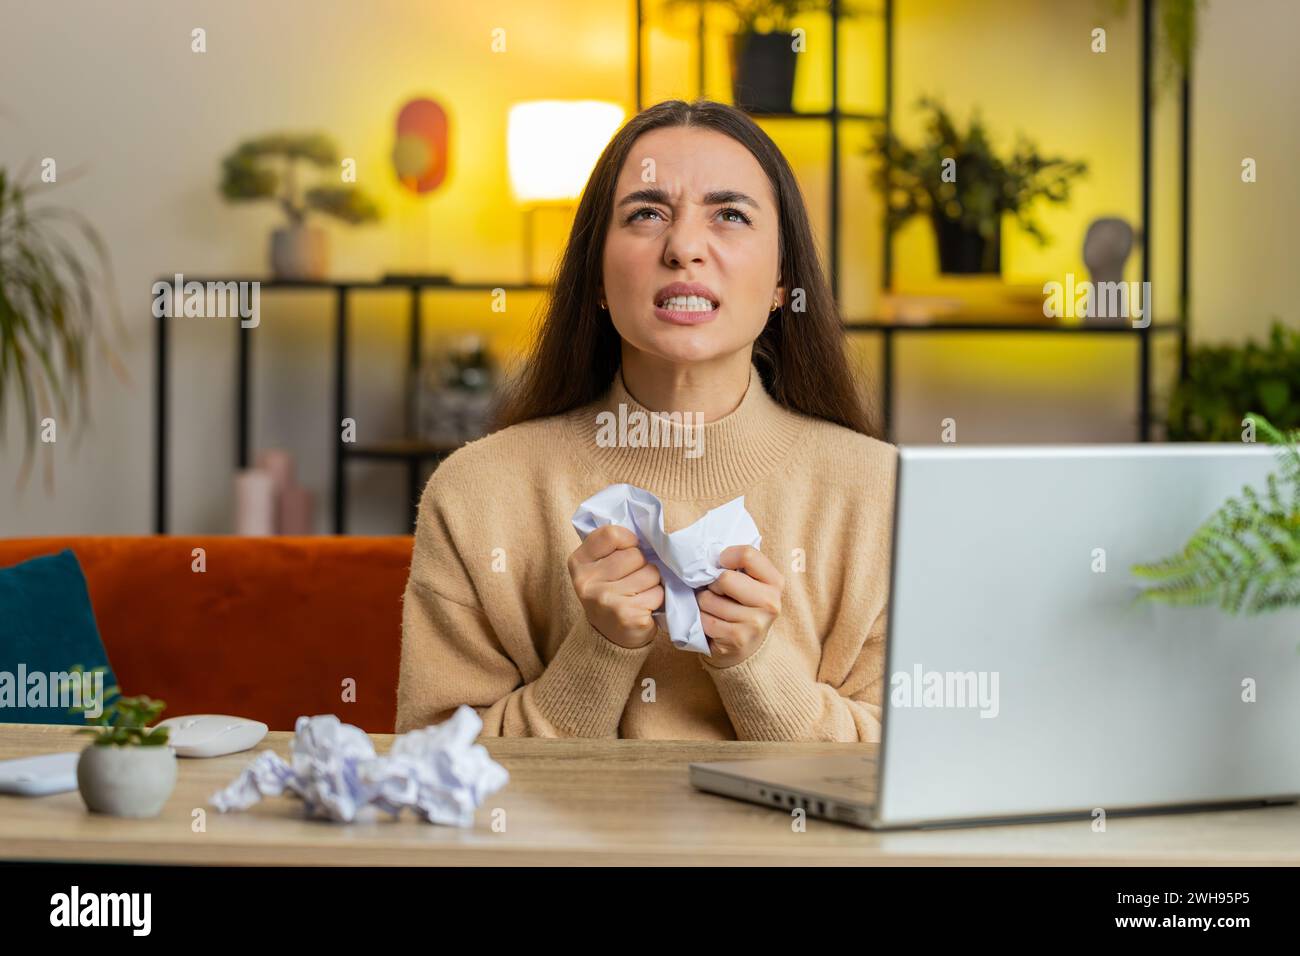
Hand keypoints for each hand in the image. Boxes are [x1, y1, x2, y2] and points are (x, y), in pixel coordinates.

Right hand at [568, 524, 663, 648]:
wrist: (608, 638)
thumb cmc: (610, 592)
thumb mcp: (599, 566)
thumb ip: (612, 545)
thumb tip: (647, 531)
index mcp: (578, 562)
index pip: (612, 534)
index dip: (628, 540)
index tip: (628, 551)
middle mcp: (587, 582)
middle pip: (636, 555)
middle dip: (642, 566)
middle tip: (632, 581)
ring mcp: (606, 600)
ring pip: (651, 573)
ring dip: (652, 583)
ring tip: (638, 595)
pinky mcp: (627, 616)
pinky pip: (658, 593)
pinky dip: (657, 600)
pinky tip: (643, 608)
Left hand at [697, 545, 784, 665]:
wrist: (747, 645)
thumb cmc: (742, 604)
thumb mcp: (750, 580)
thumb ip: (739, 564)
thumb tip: (709, 554)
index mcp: (775, 581)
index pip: (747, 554)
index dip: (725, 557)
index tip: (721, 564)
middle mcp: (770, 602)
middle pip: (725, 578)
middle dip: (712, 584)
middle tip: (716, 591)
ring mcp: (756, 623)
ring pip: (709, 600)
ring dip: (704, 603)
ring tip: (714, 608)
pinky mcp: (738, 639)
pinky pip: (705, 620)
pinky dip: (702, 619)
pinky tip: (712, 622)